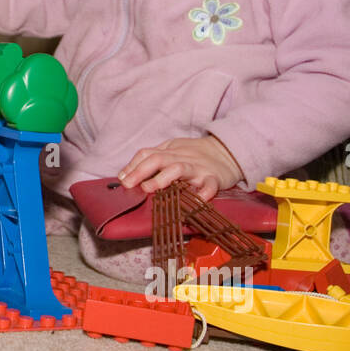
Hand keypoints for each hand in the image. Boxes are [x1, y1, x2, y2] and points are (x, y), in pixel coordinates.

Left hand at [118, 134, 243, 201]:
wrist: (228, 151)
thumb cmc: (195, 154)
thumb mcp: (173, 150)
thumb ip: (153, 159)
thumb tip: (126, 174)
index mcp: (170, 150)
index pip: (147, 154)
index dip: (132, 165)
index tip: (122, 179)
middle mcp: (182, 158)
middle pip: (157, 159)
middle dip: (140, 171)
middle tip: (129, 185)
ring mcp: (197, 168)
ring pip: (179, 169)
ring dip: (162, 178)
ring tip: (150, 189)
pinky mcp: (214, 178)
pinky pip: (209, 185)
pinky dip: (203, 193)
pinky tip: (197, 201)